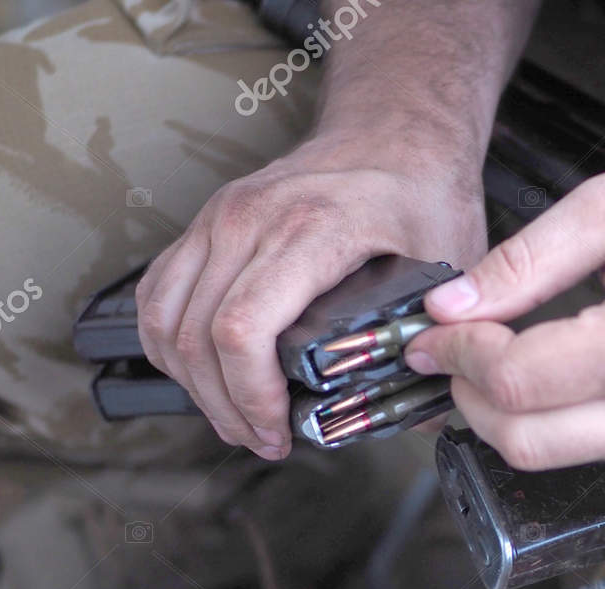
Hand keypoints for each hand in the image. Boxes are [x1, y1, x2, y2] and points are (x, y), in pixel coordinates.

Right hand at [136, 134, 485, 458]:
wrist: (392, 133)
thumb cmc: (418, 193)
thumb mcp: (447, 262)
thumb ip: (438, 337)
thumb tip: (432, 411)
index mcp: (309, 230)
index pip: (242, 328)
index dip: (250, 396)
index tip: (277, 430)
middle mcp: (249, 219)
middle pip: (196, 335)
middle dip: (225, 406)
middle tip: (262, 440)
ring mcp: (219, 216)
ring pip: (164, 318)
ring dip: (191, 383)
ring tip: (235, 418)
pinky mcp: (206, 223)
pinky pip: (157, 293)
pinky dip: (169, 344)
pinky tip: (204, 375)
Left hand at [406, 161, 604, 469]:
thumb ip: (529, 261)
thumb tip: (454, 306)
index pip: (517, 381)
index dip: (458, 356)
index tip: (437, 331)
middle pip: (522, 444)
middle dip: (468, 399)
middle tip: (456, 352)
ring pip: (552, 457)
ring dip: (508, 414)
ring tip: (504, 354)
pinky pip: (594, 451)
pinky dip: (557, 417)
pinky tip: (561, 370)